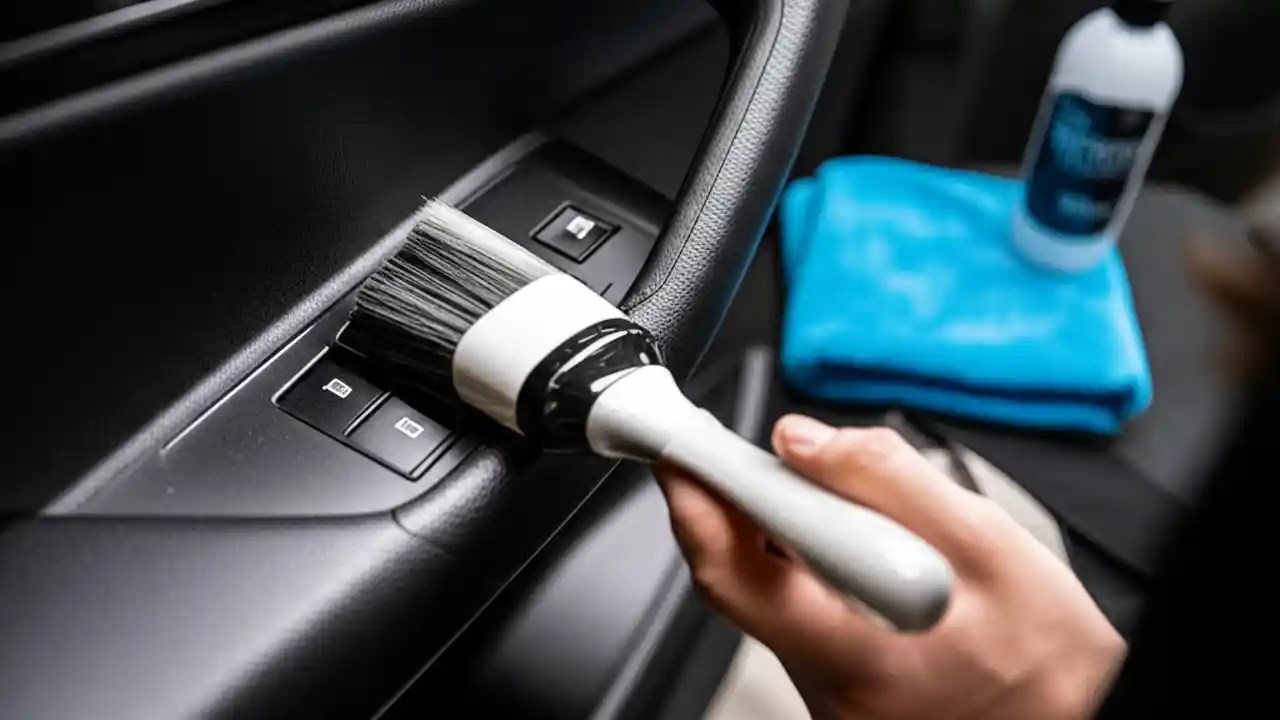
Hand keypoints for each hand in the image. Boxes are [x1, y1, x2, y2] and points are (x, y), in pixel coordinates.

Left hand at [656, 415, 1124, 719]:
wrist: (1077, 717)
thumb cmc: (1049, 658)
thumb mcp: (991, 547)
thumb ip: (889, 482)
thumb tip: (799, 439)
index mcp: (855, 654)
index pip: (730, 574)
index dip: (693, 499)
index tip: (677, 445)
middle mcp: (825, 686)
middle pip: (739, 581)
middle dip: (731, 504)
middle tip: (739, 449)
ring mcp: (827, 694)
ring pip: (769, 595)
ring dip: (773, 532)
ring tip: (811, 487)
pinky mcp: (838, 687)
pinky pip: (795, 614)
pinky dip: (801, 563)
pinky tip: (839, 535)